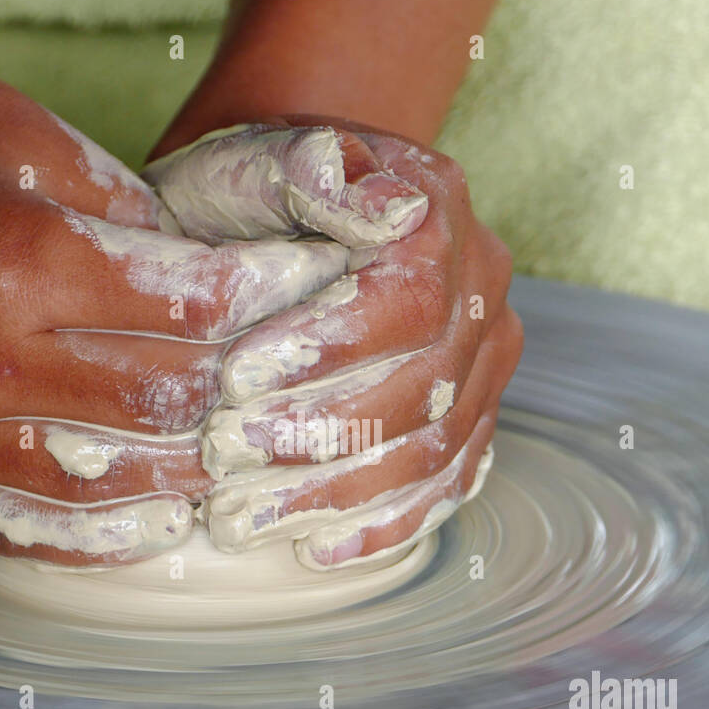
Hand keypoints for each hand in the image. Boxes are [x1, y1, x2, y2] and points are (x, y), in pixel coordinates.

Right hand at [0, 70, 416, 564]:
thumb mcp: (69, 157)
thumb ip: (157, 241)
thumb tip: (247, 311)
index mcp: (23, 263)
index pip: (194, 310)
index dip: (268, 298)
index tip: (310, 287)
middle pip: (167, 403)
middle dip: (244, 388)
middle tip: (290, 380)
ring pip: (118, 481)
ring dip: (194, 470)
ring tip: (240, 450)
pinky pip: (38, 531)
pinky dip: (112, 533)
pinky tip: (164, 518)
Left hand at [145, 119, 521, 569]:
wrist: (273, 213)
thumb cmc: (252, 192)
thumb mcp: (256, 161)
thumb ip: (311, 172)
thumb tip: (391, 209)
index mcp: (440, 211)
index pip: (408, 299)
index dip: (326, 350)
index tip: (234, 383)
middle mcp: (483, 285)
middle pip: (423, 388)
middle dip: (317, 436)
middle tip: (223, 459)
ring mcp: (485, 357)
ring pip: (432, 449)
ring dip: (335, 495)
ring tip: (241, 516)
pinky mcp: (470, 415)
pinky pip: (446, 484)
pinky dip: (384, 524)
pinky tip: (315, 547)